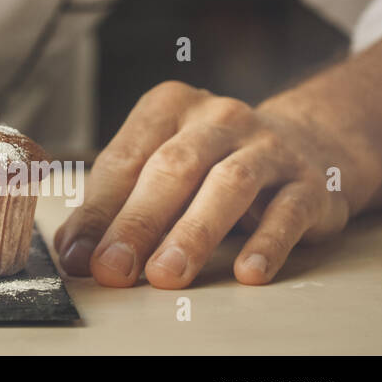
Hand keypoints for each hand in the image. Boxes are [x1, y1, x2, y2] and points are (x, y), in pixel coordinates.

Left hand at [53, 79, 369, 287]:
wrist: (305, 145)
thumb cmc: (211, 162)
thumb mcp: (160, 168)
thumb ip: (115, 205)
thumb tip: (73, 252)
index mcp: (168, 107)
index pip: (125, 159)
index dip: (98, 210)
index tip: (77, 255)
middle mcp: (218, 117)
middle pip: (172, 168)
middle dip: (138, 222)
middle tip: (113, 268)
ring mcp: (268, 146)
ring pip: (228, 185)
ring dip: (193, 233)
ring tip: (165, 274)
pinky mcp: (309, 183)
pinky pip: (287, 212)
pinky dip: (266, 243)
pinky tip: (247, 272)